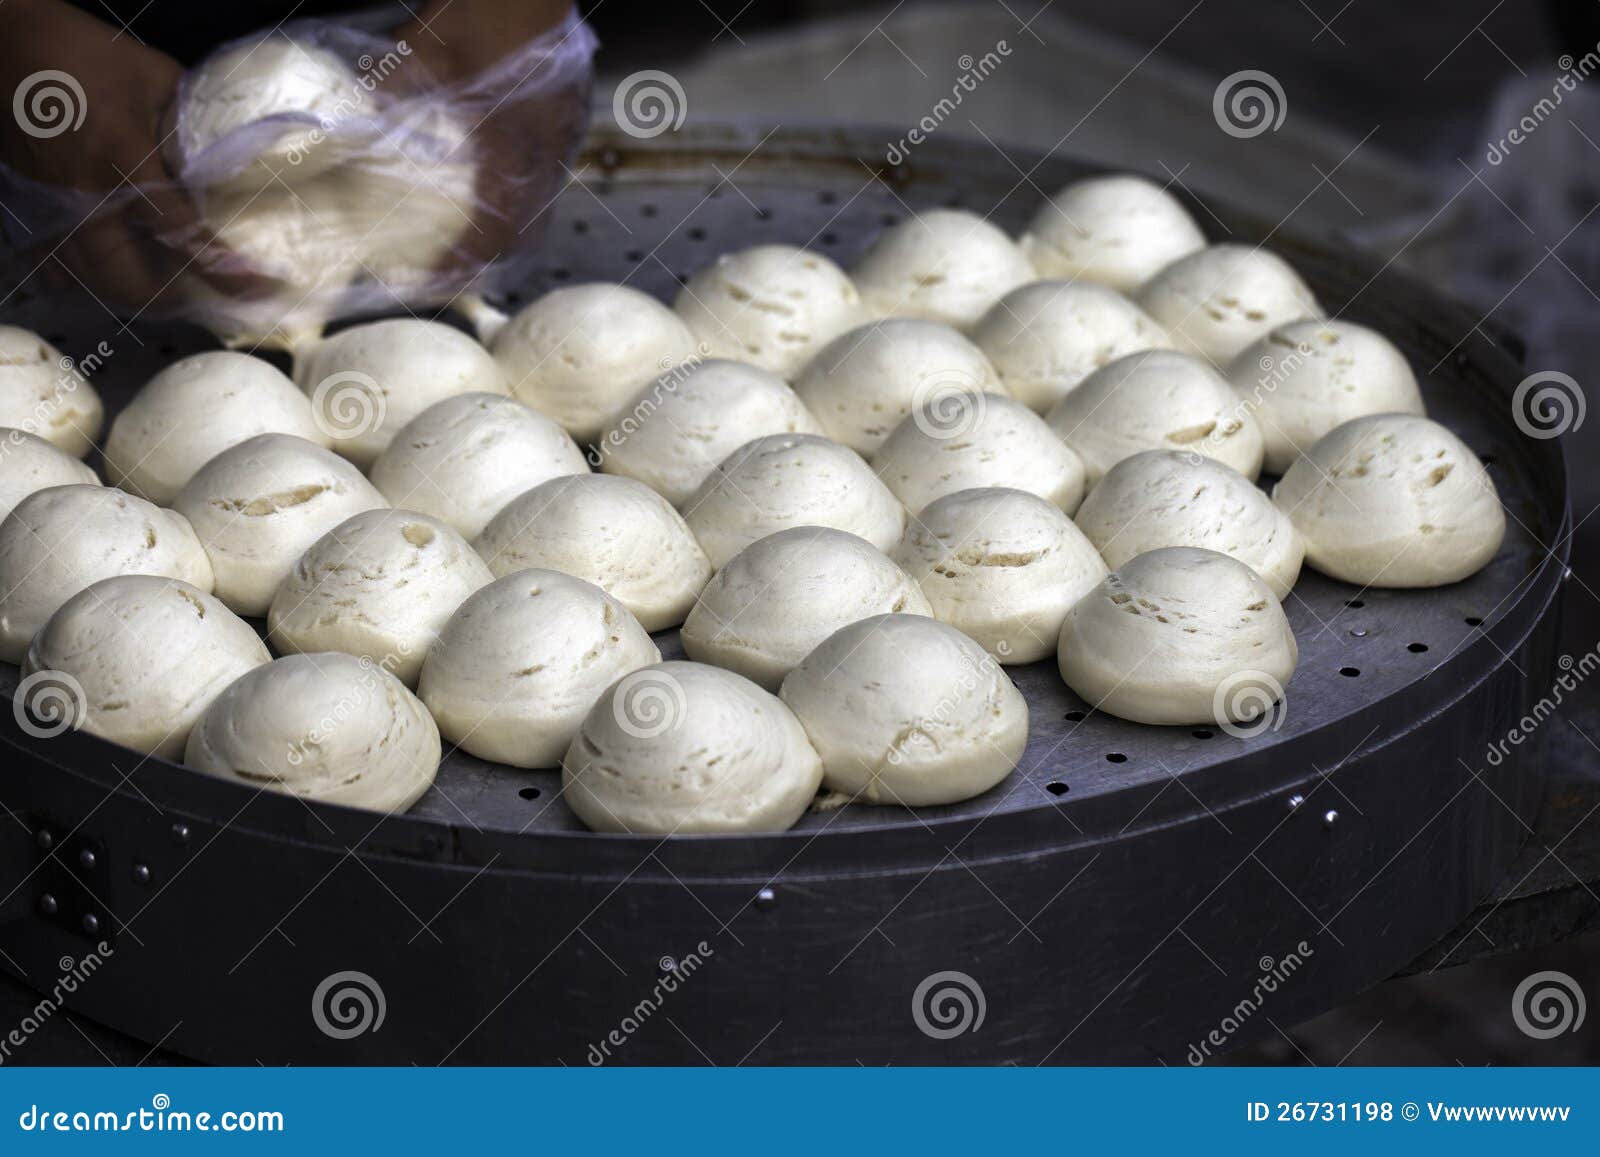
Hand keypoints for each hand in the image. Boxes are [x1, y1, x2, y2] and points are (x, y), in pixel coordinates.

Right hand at [0, 0, 263, 310]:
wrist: (5, 44)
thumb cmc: (82, 54)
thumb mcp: (154, 78)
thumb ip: (191, 122)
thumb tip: (228, 157)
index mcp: (124, 163)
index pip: (182, 234)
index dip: (222, 269)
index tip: (257, 288)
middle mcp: (86, 198)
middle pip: (130, 282)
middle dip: (174, 299)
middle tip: (207, 293)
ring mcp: (53, 209)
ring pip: (91, 281)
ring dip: (133, 292)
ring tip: (171, 285)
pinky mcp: (32, 209)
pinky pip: (55, 264)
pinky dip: (84, 278)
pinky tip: (110, 271)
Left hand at [391, 0, 584, 274]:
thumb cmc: (484, 5)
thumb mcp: (422, 48)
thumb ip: (394, 90)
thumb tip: (361, 123)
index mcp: (512, 142)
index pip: (495, 226)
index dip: (466, 259)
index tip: (438, 278)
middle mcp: (548, 146)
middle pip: (530, 227)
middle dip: (494, 255)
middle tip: (458, 269)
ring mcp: (566, 130)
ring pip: (545, 199)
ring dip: (514, 224)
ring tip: (480, 236)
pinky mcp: (573, 111)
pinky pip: (553, 168)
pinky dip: (528, 189)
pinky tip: (504, 181)